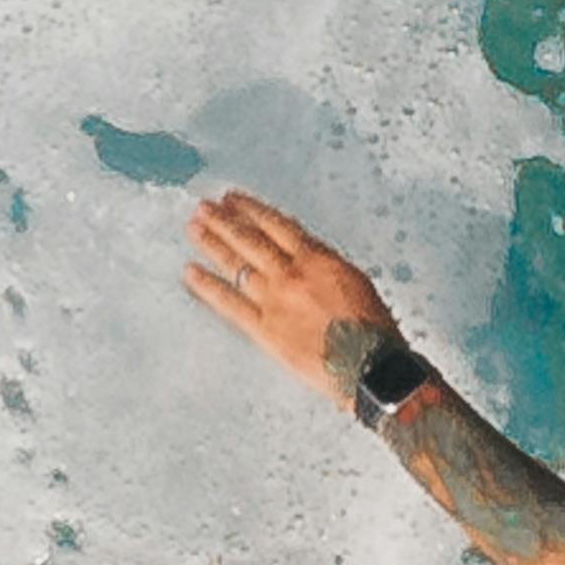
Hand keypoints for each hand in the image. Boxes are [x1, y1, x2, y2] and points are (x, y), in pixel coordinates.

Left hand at [184, 192, 406, 412]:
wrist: (371, 365)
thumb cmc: (374, 328)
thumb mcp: (355, 281)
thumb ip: (324, 265)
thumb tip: (304, 255)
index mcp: (318, 259)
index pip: (277, 225)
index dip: (251, 210)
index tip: (233, 199)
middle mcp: (292, 274)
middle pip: (250, 239)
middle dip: (225, 220)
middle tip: (204, 207)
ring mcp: (274, 300)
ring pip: (236, 264)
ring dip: (212, 243)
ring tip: (194, 227)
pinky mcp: (265, 329)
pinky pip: (229, 303)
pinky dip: (208, 286)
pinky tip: (191, 272)